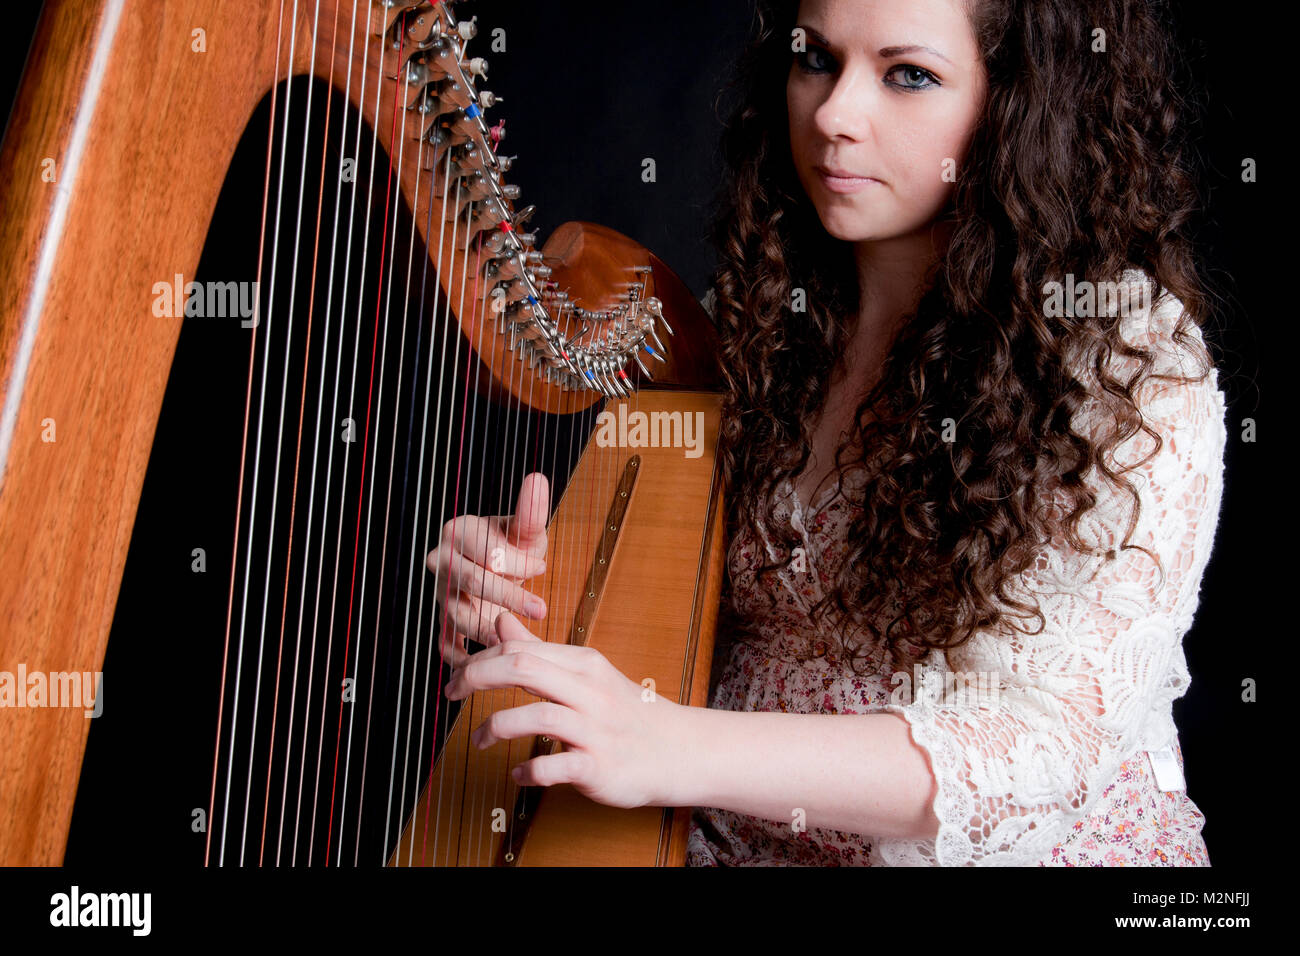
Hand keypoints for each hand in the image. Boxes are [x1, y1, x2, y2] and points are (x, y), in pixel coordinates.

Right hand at [427, 472, 549, 666]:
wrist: (496, 568)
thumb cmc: (511, 546)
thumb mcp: (524, 530)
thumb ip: (531, 510)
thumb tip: (538, 479)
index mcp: (458, 532)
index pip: (485, 549)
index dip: (514, 560)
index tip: (542, 566)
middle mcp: (442, 562)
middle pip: (471, 582)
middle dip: (508, 597)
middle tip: (541, 609)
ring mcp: (440, 593)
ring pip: (457, 615)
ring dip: (489, 631)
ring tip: (520, 640)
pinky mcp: (444, 621)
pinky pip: (446, 644)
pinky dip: (462, 659)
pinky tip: (488, 665)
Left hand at [445, 610, 686, 809]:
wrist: (679, 750)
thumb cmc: (625, 712)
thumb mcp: (585, 674)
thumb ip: (539, 651)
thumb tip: (500, 623)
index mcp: (583, 664)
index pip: (520, 649)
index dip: (478, 660)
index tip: (457, 676)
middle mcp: (588, 691)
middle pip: (522, 668)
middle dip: (475, 678)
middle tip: (450, 694)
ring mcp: (595, 730)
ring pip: (535, 716)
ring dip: (496, 727)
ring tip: (479, 741)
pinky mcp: (599, 767)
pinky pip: (553, 767)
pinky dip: (527, 771)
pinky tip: (517, 774)